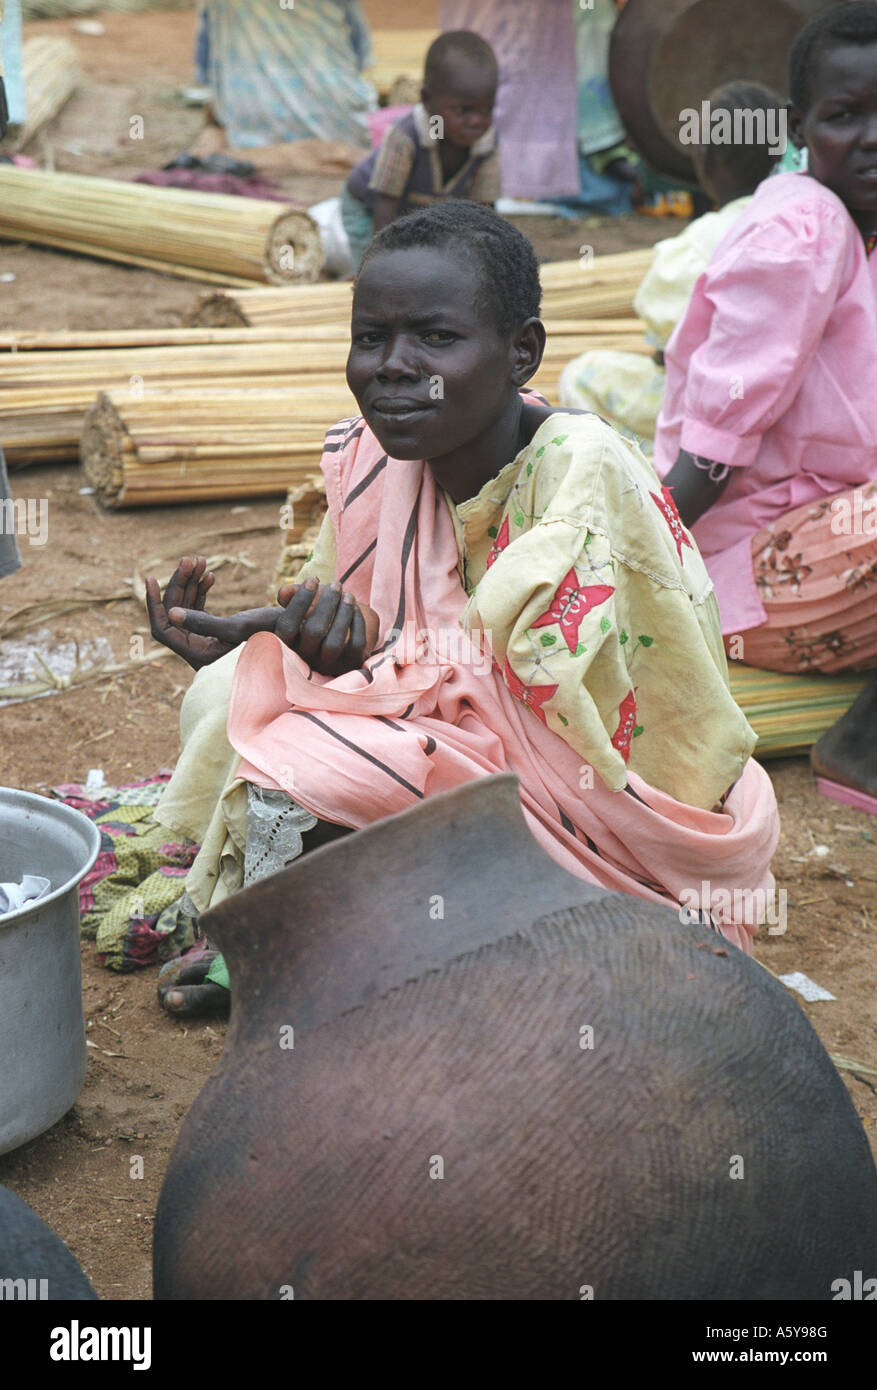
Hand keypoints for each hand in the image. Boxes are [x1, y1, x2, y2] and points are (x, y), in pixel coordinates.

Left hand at [145, 555, 280, 670]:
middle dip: (181, 584)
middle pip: (176, 614)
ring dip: (192, 582)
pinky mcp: (220, 632)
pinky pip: (202, 609)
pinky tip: (211, 575)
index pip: (163, 630)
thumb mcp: (236, 628)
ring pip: (189, 608)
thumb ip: (202, 622)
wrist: (302, 640)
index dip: (154, 604)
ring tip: (201, 560)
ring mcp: (209, 641)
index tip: (151, 577)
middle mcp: (200, 651)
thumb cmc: (274, 638)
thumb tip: (169, 613)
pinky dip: (204, 590)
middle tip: (192, 559)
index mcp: (199, 656)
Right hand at [274, 577, 379, 675]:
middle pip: (313, 632)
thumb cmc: (314, 613)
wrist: (341, 632)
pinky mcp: (348, 665)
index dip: (299, 600)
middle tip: (336, 584)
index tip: (312, 579)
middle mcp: (305, 657)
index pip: (287, 625)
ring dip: (343, 613)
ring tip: (348, 595)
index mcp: (287, 643)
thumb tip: (284, 593)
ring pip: (334, 643)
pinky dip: (357, 623)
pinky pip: (356, 646)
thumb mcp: (301, 603)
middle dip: (327, 603)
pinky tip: (355, 608)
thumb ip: (290, 596)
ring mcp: (327, 664)